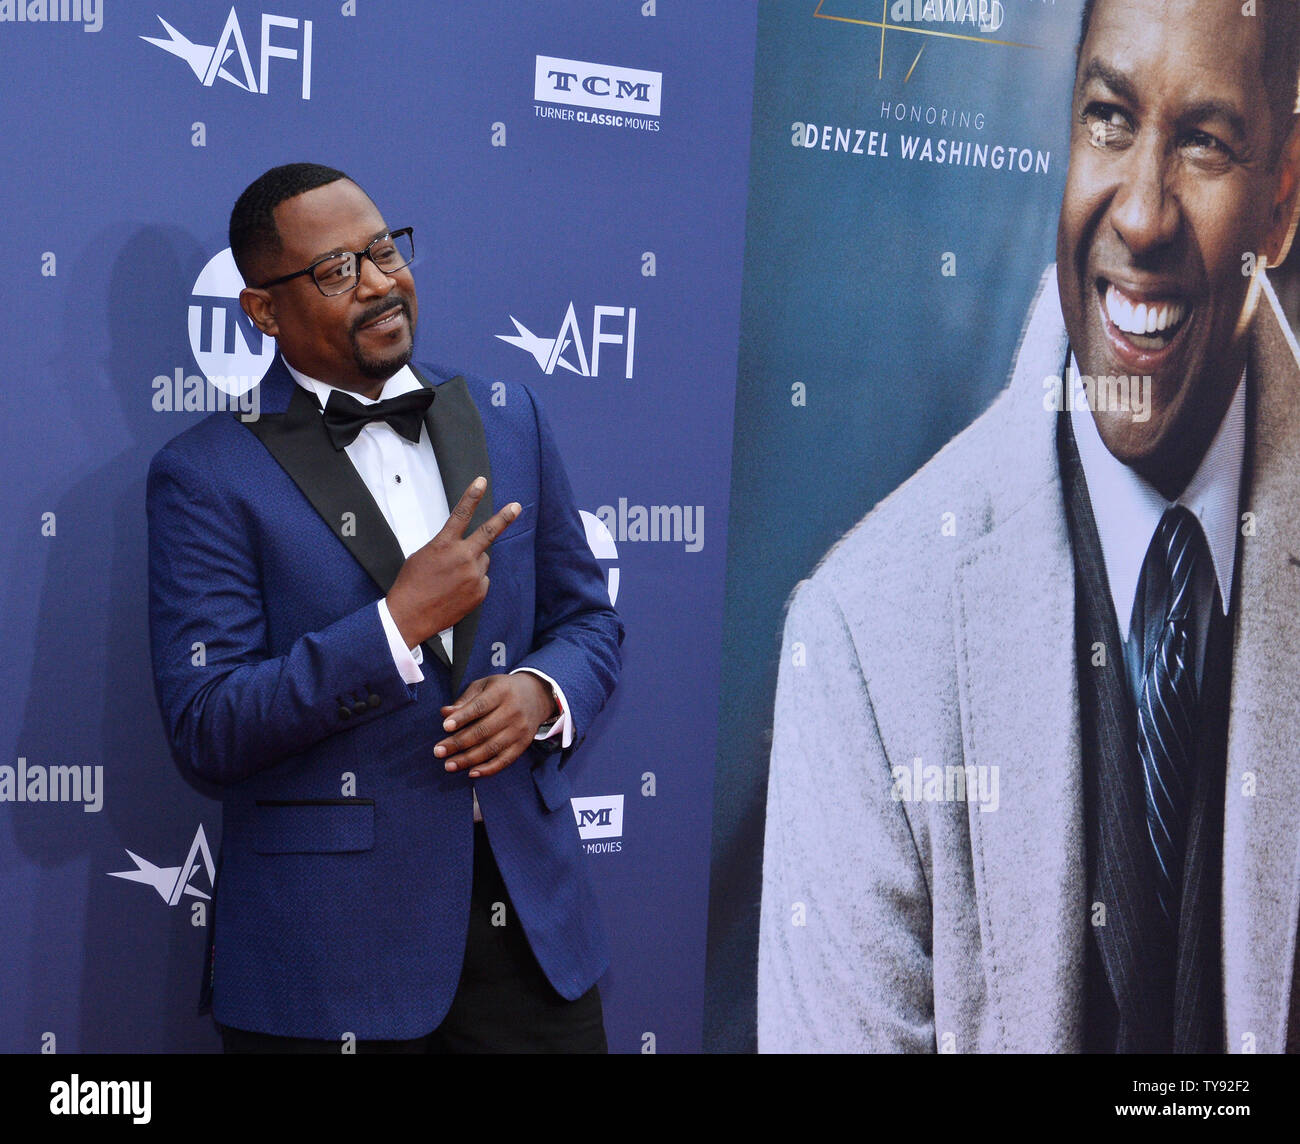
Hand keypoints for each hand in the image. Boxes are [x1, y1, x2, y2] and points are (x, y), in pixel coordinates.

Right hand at [386, 478, 519, 647]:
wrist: (410, 616)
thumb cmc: (412, 585)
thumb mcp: (423, 556)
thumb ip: (446, 547)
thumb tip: (462, 547)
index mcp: (444, 544)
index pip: (461, 514)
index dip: (472, 495)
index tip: (481, 481)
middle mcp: (462, 557)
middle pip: (488, 532)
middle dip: (505, 518)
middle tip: (516, 507)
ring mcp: (473, 575)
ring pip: (482, 560)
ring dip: (473, 564)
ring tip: (453, 578)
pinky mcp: (479, 592)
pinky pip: (482, 580)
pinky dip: (473, 582)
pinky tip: (457, 590)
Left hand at [434, 674, 555, 778]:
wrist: (536, 695)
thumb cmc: (502, 690)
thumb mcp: (484, 686)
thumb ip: (465, 700)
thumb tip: (445, 713)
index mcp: (501, 692)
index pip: (480, 706)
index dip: (463, 717)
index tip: (445, 727)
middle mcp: (513, 711)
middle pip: (484, 730)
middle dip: (458, 743)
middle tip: (438, 752)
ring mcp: (519, 729)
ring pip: (492, 748)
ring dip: (468, 759)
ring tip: (449, 765)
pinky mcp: (523, 744)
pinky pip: (505, 760)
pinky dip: (489, 769)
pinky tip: (472, 773)